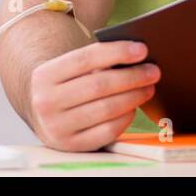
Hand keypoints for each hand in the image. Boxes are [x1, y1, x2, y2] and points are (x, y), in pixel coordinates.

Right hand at [28, 41, 158, 151]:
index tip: (142, 50)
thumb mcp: (68, 70)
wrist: (41, 116)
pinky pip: (107, 131)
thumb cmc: (65, 85)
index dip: (116, 52)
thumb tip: (135, 57)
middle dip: (131, 77)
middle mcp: (46, 102)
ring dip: (133, 97)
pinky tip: (133, 108)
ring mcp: (58, 126)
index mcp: (45, 75)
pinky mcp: (72, 145)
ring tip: (148, 88)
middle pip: (99, 85)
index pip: (85, 58)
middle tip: (153, 72)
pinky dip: (125, 118)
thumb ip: (94, 62)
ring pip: (106, 109)